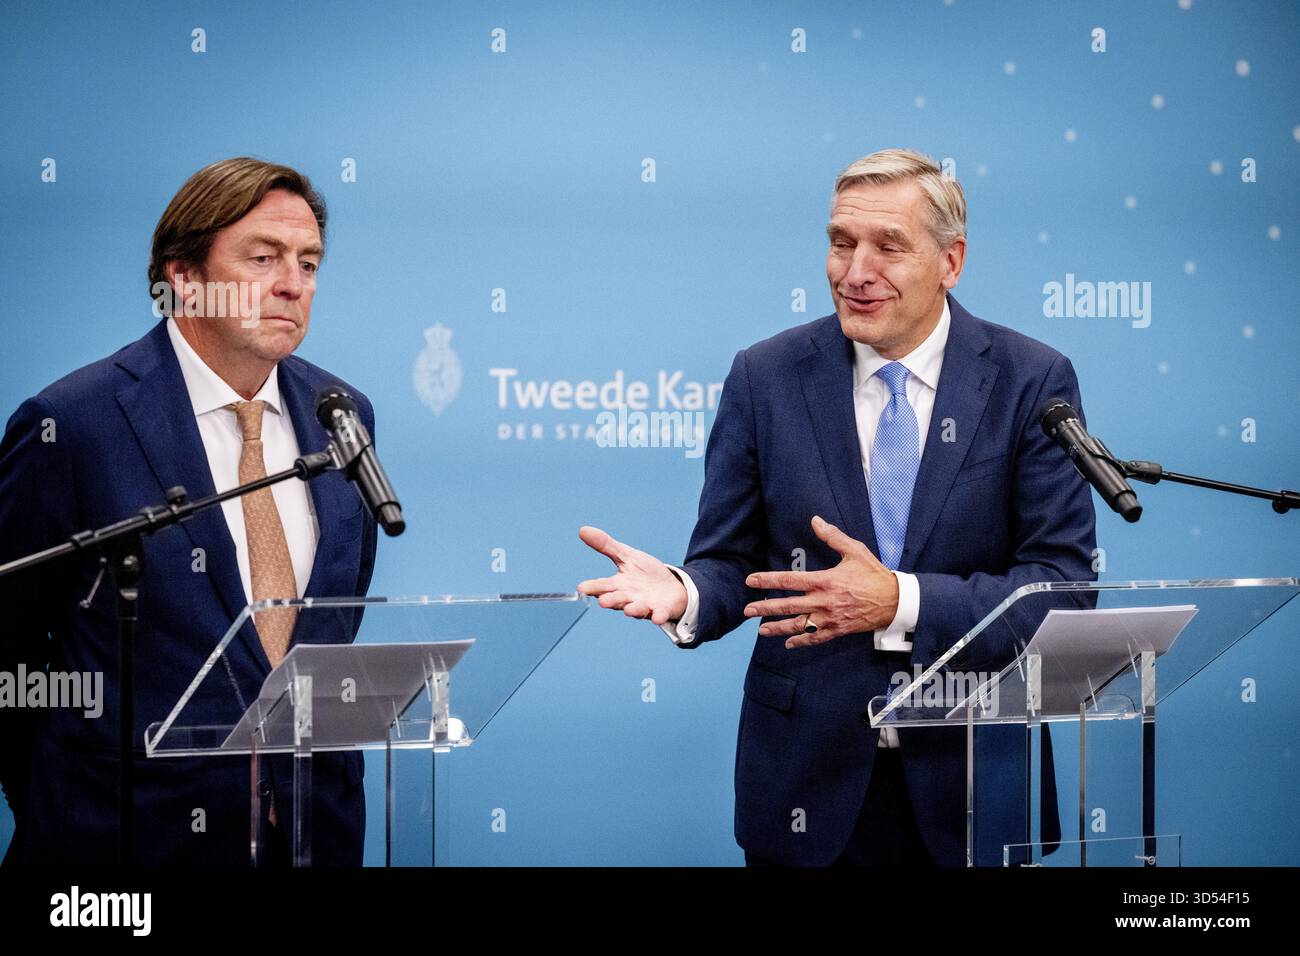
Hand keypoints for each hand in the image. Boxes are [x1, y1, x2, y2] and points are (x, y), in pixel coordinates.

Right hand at [577, 526, 688, 624]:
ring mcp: (645, 605)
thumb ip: (606, 546)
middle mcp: (629, 598)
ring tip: (628, 609)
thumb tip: (583, 530)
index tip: (582, 588)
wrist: (671, 587)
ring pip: (637, 609)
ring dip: (633, 610)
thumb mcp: (627, 556)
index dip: (593, 587)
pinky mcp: (661, 610)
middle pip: (618, 600)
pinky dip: (658, 616)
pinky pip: (659, 615)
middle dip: (611, 601)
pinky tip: (657, 618)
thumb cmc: (646, 574)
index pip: (603, 586)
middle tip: (602, 601)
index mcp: (619, 585)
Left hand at [743, 515, 898, 648]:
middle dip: (765, 608)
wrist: (895, 601)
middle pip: (788, 606)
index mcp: (825, 580)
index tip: (751, 581)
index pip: (789, 580)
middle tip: (747, 611)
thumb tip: (815, 520)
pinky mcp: (838, 629)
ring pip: (798, 625)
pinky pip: (815, 638)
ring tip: (761, 630)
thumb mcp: (855, 551)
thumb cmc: (874, 574)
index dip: (767, 580)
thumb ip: (833, 537)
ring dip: (778, 628)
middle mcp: (824, 601)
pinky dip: (801, 641)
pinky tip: (788, 643)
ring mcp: (830, 618)